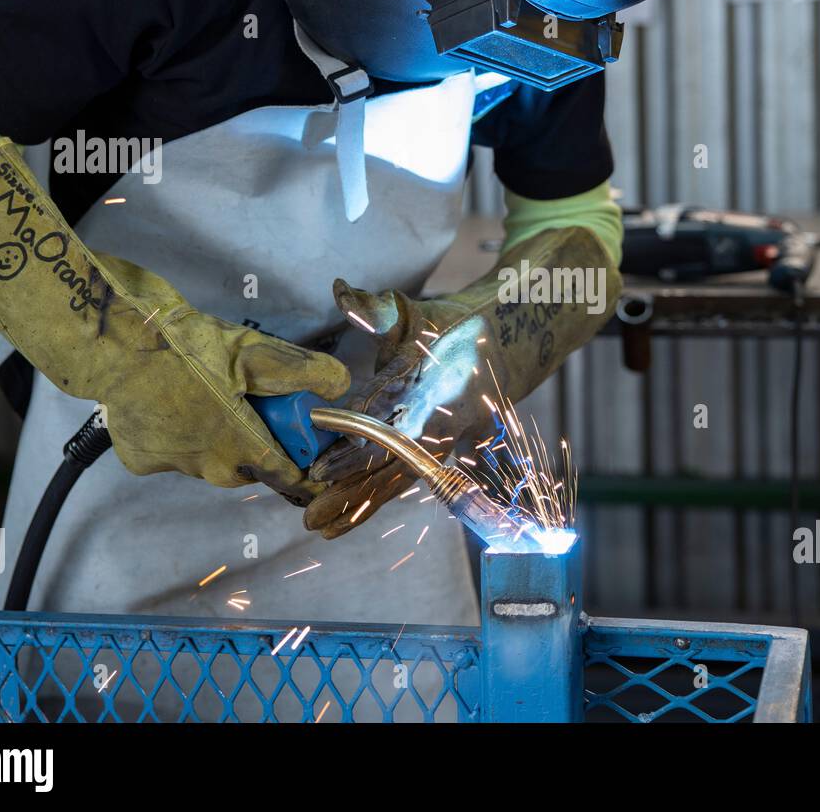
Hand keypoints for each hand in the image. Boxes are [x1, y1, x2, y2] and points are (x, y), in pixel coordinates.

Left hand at [303, 227, 620, 538]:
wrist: (507, 344)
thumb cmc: (454, 326)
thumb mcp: (416, 312)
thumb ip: (378, 307)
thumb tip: (341, 292)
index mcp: (436, 390)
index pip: (390, 427)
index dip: (355, 452)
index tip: (320, 469)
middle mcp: (444, 422)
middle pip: (394, 465)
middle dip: (353, 491)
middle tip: (312, 514)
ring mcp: (447, 440)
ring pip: (401, 478)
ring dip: (362, 503)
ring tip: (324, 526)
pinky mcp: (442, 449)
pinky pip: (409, 479)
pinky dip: (378, 498)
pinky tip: (347, 520)